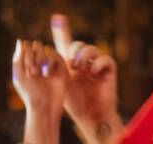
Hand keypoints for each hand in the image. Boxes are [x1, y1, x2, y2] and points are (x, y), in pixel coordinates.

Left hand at [12, 40, 66, 117]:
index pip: (27, 46)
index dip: (26, 54)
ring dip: (41, 59)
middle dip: (33, 57)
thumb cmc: (30, 94)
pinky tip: (48, 75)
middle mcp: (39, 61)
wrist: (45, 106)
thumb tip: (20, 41)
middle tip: (33, 72)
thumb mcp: (19, 76)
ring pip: (46, 47)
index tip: (26, 69)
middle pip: (36, 44)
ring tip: (41, 75)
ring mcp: (50, 63)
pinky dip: (49, 63)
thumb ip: (17, 59)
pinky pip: (55, 54)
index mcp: (28, 62)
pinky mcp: (60, 66)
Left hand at [50, 15, 117, 129]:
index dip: (62, 31)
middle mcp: (85, 63)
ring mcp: (97, 66)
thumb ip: (53, 68)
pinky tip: (92, 72)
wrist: (90, 117)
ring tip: (78, 67)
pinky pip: (106, 59)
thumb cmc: (75, 104)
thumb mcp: (60, 84)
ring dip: (83, 55)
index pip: (67, 44)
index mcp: (72, 65)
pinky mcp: (109, 71)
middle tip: (70, 63)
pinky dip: (98, 63)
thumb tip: (44, 56)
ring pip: (91, 49)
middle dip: (73, 51)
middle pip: (79, 45)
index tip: (57, 18)